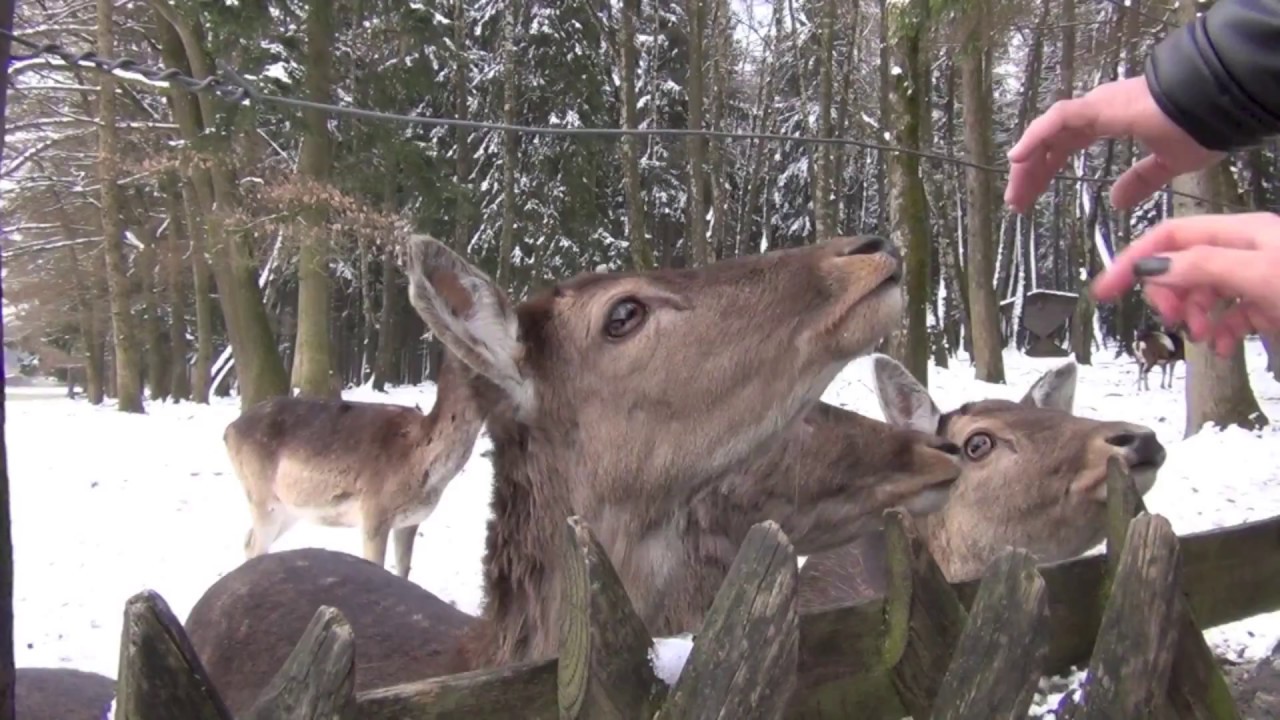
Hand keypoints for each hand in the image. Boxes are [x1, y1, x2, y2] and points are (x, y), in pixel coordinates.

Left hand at [1004, 77, 1224, 211]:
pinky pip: (1058, 117)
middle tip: (1016, 204)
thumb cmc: (1200, 127)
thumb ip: (1141, 180)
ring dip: (1028, 162)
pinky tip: (1019, 158)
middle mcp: (1097, 111)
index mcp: (1110, 121)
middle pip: (1050, 142)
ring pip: (1047, 131)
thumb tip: (1119, 201)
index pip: (1065, 146)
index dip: (1044, 171)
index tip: (1029, 199)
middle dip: (1030, 172)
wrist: (1219, 103)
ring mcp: (1096, 105)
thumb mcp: (1168, 164)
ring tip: (1014, 193)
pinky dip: (1035, 136)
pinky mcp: (1100, 105)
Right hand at [1090, 212, 1279, 355]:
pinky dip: (1219, 332)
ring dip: (1194, 318)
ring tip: (1203, 337)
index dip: (1134, 260)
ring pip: (1203, 293)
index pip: (1169, 237)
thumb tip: (1152, 267)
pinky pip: (1228, 315)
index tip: (1105, 289)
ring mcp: (1256, 277)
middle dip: (1170, 295)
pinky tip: (1225, 346)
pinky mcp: (1268, 303)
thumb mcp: (1259, 273)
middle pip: (1183, 266)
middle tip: (1172, 319)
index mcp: (1241, 232)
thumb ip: (1204, 266)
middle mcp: (1245, 250)